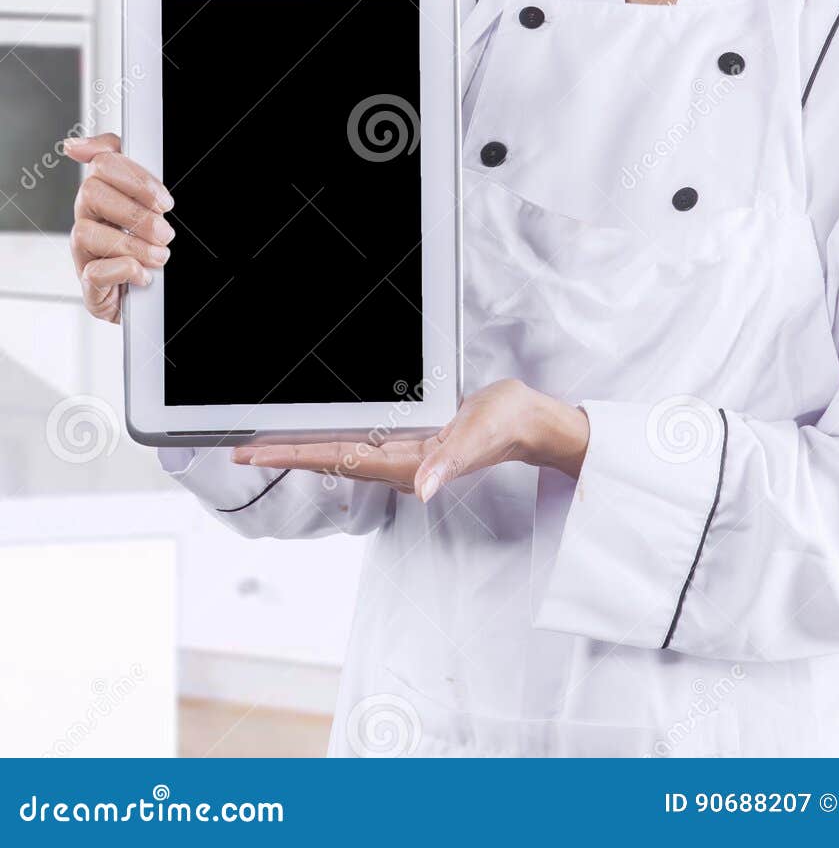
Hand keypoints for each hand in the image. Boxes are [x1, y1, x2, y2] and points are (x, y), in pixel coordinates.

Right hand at [64, 133, 174, 323]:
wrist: (151, 296)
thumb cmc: (149, 246)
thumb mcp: (150, 203)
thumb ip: (130, 169)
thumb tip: (81, 145)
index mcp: (102, 193)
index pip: (103, 163)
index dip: (135, 178)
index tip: (163, 199)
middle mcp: (86, 218)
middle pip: (91, 193)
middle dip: (135, 212)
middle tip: (163, 230)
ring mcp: (83, 253)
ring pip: (88, 233)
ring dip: (134, 245)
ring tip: (160, 255)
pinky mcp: (89, 286)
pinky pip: (94, 272)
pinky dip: (125, 271)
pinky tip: (143, 274)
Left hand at [231, 379, 589, 499]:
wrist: (529, 424)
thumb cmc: (507, 422)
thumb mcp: (481, 432)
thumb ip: (451, 460)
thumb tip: (421, 487)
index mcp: (407, 459)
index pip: (336, 457)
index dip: (291, 454)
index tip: (252, 453)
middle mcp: (397, 462)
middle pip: (327, 460)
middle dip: (282, 457)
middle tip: (238, 451)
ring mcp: (401, 456)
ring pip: (338, 454)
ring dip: (301, 450)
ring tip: (265, 444)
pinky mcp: (409, 446)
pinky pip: (357, 445)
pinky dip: (328, 441)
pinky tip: (316, 436)